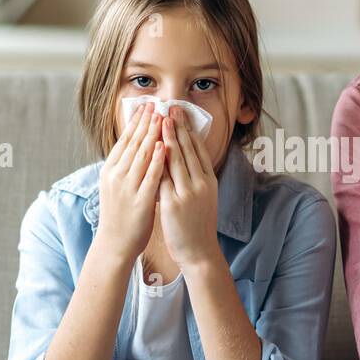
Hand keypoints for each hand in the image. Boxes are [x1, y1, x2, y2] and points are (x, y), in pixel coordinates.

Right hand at [95, 103, 166, 262]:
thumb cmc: (120, 215)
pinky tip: (165, 146)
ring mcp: (127, 188)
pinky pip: (150, 176)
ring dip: (153, 134)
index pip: (125, 140)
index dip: (136, 122)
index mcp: (110, 170)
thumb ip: (125, 167)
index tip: (146, 105)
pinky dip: (157, 160)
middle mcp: (116, 176)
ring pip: (141, 155)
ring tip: (162, 116)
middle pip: (133, 143)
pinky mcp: (139, 200)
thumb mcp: (117, 186)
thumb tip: (134, 147)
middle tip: (156, 103)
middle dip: (145, 122)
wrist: (114, 244)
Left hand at [158, 106, 221, 269]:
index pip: (198, 149)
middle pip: (188, 149)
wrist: (199, 251)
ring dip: (168, 137)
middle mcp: (201, 184)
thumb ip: (194, 177)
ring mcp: (188, 193)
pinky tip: (151, 148)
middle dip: (178, 126)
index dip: (189, 129)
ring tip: (161, 119)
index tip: (180, 113)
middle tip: (170, 107)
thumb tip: (184, 157)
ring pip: (177, 159)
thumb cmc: (197, 225)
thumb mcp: (202, 197)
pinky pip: (163, 177)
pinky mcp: (174, 203)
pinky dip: (158, 161)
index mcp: (209, 180)